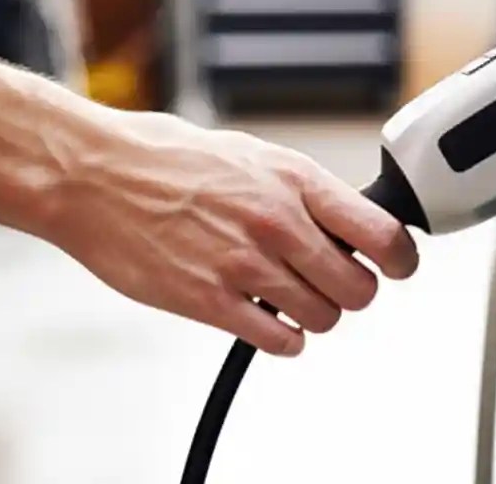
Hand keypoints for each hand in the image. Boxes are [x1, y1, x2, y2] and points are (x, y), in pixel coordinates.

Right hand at [43, 111, 417, 355]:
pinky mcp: (210, 301)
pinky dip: (282, 337)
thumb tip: (346, 218)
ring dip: (315, 314)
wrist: (95, 177)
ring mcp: (244, 265)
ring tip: (287, 295)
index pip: (383, 234)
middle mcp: (276, 222)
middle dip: (353, 291)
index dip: (400, 259)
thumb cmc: (164, 160)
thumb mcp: (249, 154)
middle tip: (331, 282)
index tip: (397, 265)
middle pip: (360, 289)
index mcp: (293, 180)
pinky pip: (279, 341)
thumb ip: (301, 190)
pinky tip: (264, 316)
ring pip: (324, 318)